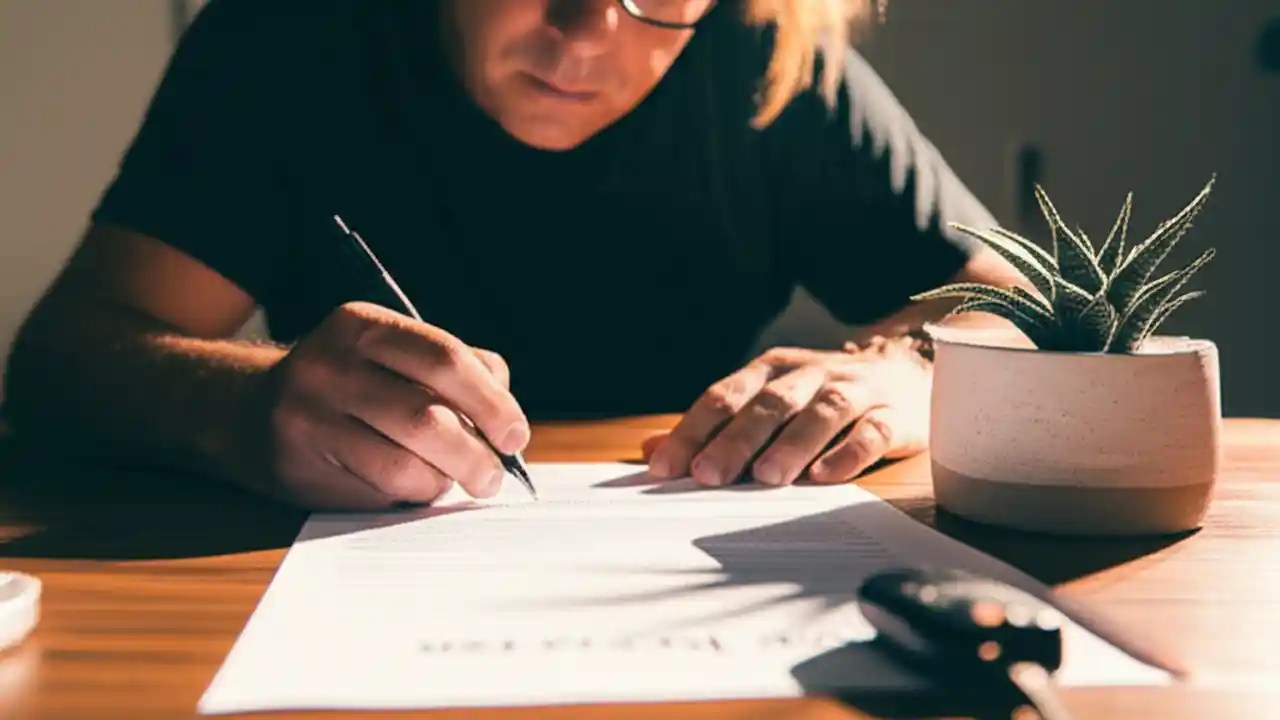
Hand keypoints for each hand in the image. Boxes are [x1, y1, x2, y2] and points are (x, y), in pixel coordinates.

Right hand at [241, 302, 528, 509]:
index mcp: (363, 325)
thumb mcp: (393, 356)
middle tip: (496, 473)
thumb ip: (456, 369)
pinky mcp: (302, 462)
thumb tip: (506, 409)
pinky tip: (421, 484)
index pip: (444, 358)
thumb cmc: (349, 384)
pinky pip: (382, 486)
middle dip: (476, 451)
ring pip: (407, 460)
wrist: (248, 413)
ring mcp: (310, 415)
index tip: (515, 434)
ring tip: (464, 480)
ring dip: (449, 477)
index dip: (491, 401)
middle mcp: (331, 364)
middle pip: (428, 415)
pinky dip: (417, 490)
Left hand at [645, 337, 930, 486]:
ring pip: (821, 411)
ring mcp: (854, 391)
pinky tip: (827, 476)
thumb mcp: (766, 402)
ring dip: (792, 443)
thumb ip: (712, 429)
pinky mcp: (894, 414)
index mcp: (770, 370)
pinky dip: (849, 452)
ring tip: (767, 477)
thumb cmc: (822, 396)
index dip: (693, 431)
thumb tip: (651, 452)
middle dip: (736, 440)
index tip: (665, 467)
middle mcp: (809, 374)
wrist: (908, 369)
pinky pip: (872, 430)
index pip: (724, 397)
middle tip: (708, 475)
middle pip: (769, 404)